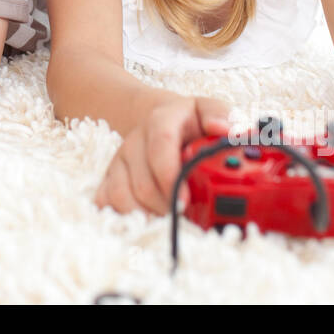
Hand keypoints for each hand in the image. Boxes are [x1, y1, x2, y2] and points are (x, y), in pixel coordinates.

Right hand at [95, 96, 234, 214]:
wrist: (161, 120)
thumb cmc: (190, 121)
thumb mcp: (209, 110)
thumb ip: (222, 116)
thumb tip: (227, 131)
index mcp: (161, 120)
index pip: (160, 147)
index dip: (171, 176)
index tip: (186, 201)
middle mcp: (135, 140)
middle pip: (142, 182)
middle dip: (165, 207)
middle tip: (186, 219)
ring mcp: (120, 160)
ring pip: (122, 196)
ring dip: (147, 216)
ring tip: (170, 223)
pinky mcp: (109, 176)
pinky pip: (105, 201)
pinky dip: (123, 216)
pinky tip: (146, 221)